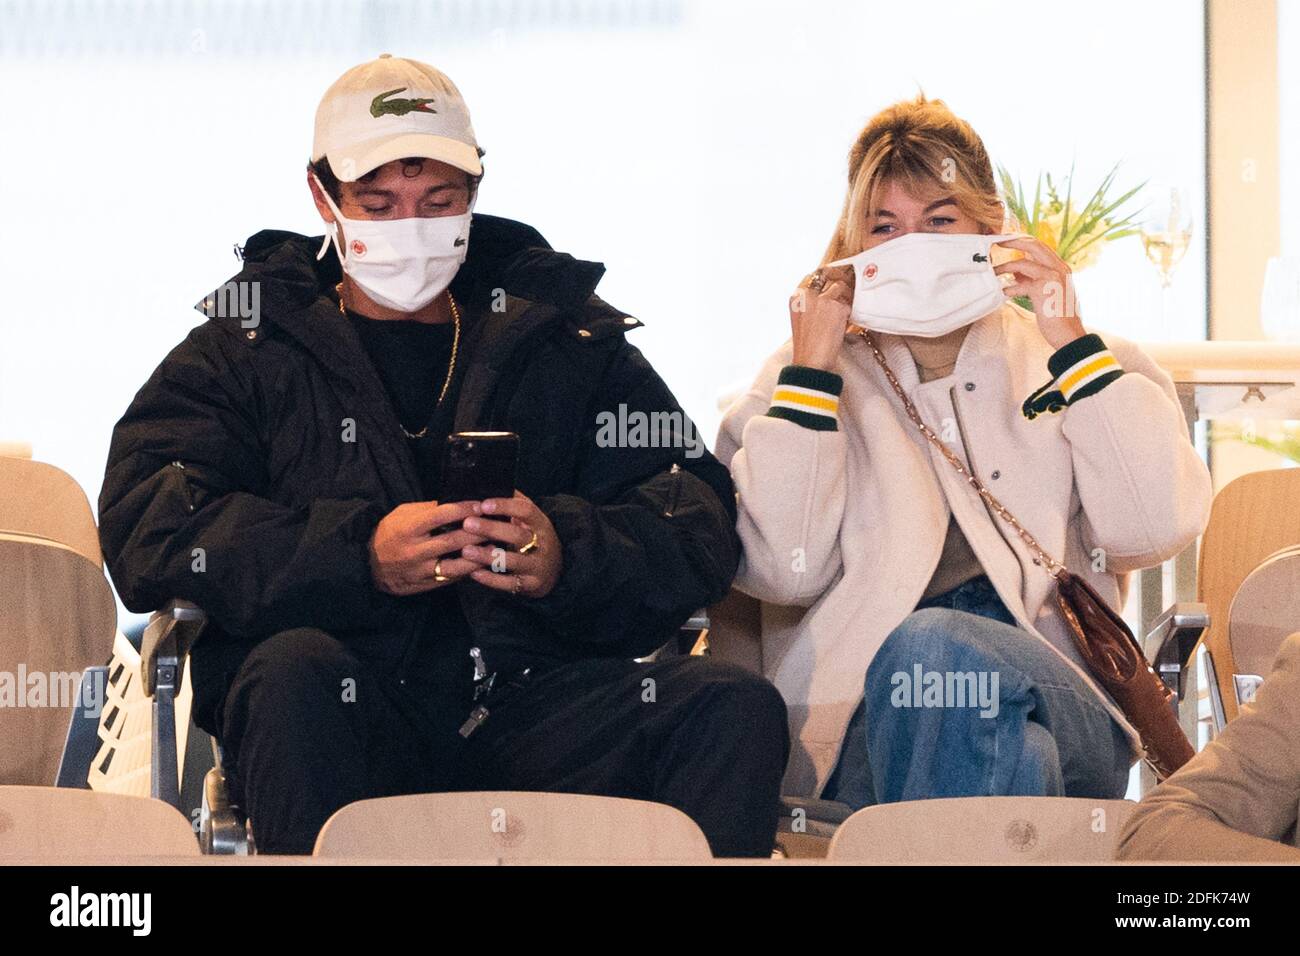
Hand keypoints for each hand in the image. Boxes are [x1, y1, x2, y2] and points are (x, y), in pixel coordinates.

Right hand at [368, 500, 486, 595]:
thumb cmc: (388, 533)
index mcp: (409, 528)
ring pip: (455, 565)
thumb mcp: (402, 514)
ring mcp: (421, 570)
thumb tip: (454, 501)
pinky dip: (467, 571)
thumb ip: (427, 509)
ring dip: (478, 556)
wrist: (368, 564)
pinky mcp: (425, 584)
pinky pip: (450, 579)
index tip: (481, 505)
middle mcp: (415, 550)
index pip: (440, 516)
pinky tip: (482, 563)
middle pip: (452, 541)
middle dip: (477, 533)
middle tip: (497, 525)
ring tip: (495, 547)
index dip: (463, 510)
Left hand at [460, 492, 562, 598]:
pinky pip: (509, 584)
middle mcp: (542, 544)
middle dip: (492, 529)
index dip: (505, 506)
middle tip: (467, 524)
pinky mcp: (531, 585)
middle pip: (518, 535)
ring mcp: (537, 566)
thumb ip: (515, 503)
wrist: (556, 570)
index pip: (526, 510)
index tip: (483, 504)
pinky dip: (491, 579)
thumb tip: (490, 483)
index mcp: (540, 523)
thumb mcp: (531, 520)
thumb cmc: (535, 538)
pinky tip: (473, 573)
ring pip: (513, 561)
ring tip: (465, 550)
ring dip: (488, 555)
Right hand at [790, 264, 853, 370]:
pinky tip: (842, 326)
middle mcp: (807, 295)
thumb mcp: (801, 320)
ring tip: (842, 315)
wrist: (811, 362)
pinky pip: (849, 304)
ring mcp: (822, 300)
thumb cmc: (807, 346)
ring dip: (844, 299)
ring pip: (841, 287)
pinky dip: (848, 314)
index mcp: (796, 298)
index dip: (825, 278)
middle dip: (837, 284)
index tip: (833, 280)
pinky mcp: (837, 307)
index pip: (813, 277)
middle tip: (844, 292)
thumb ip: (811, 304)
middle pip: (828, 277)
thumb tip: (829, 294)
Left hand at [993, 237, 1087, 349]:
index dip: (1023, 240)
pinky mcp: (1043, 290)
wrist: (1069, 334)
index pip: (1041, 246)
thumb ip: (1033, 279)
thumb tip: (1015, 272)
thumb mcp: (1047, 291)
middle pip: (1034, 245)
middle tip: (998, 242)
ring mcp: (1052, 278)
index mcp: (1061, 267)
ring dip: (1005, 266)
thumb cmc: (1057, 315)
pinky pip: (1020, 284)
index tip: (1008, 239)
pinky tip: (1003, 293)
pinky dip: (1009, 288)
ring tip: (994, 271)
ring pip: (1024, 262)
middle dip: (1014, 241)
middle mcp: (1059, 268)